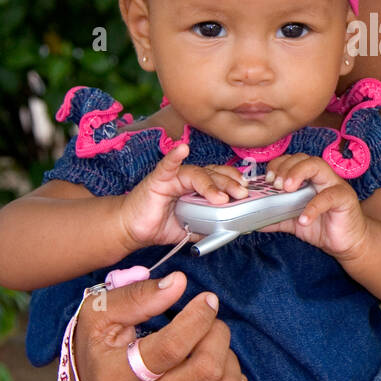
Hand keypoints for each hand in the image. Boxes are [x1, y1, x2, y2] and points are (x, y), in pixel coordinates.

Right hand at [72, 271, 248, 380]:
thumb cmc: (101, 345)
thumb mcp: (102, 312)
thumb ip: (138, 296)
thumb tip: (179, 284)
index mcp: (115, 379)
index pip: (172, 348)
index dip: (199, 317)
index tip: (207, 300)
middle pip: (206, 370)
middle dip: (218, 334)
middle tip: (211, 322)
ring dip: (229, 358)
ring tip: (212, 345)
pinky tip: (220, 369)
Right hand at [118, 141, 248, 249]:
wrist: (131, 228)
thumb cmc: (160, 224)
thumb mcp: (190, 230)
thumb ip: (208, 228)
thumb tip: (230, 232)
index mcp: (199, 187)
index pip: (221, 179)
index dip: (235, 182)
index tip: (249, 191)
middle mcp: (189, 178)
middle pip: (214, 174)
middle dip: (230, 183)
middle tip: (242, 194)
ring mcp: (174, 176)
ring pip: (197, 173)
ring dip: (211, 184)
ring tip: (221, 197)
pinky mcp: (157, 179)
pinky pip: (167, 165)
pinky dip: (174, 156)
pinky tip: (182, 148)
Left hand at [260, 154, 368, 257]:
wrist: (346, 243)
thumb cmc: (322, 226)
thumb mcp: (294, 222)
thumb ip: (276, 218)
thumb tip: (252, 222)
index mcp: (309, 178)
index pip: (292, 160)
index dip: (278, 165)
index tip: (267, 179)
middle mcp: (322, 176)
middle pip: (304, 158)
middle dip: (286, 167)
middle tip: (275, 184)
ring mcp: (335, 184)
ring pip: (318, 166)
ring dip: (299, 173)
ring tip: (287, 189)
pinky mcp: (345, 198)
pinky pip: (329, 197)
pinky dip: (313, 207)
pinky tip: (303, 219)